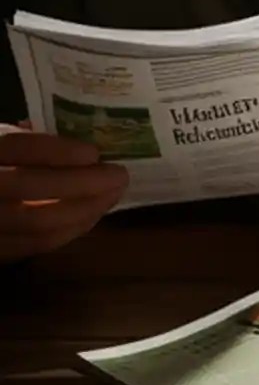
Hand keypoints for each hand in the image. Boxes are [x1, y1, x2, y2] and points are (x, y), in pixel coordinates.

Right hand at [0, 124, 128, 262]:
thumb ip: (14, 136)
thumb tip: (71, 139)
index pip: (14, 148)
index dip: (56, 150)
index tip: (93, 151)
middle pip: (31, 188)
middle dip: (83, 183)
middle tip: (119, 175)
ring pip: (37, 225)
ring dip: (84, 211)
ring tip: (111, 196)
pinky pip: (31, 247)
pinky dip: (66, 233)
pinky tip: (87, 218)